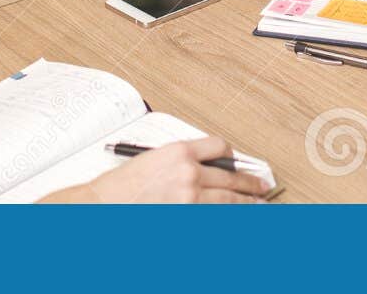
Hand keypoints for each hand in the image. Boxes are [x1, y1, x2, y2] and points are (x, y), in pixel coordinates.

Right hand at [50, 137, 268, 203]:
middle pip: (231, 176)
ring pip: (230, 200)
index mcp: (179, 152)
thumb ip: (180, 163)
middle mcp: (189, 173)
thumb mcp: (153, 162)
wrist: (102, 208)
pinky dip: (228, 218)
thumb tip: (205, 171)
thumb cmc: (121, 187)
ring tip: (259, 204)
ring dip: (248, 202)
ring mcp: (191, 199)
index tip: (238, 161)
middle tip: (263, 185)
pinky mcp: (188, 219)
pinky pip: (217, 218)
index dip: (232, 155)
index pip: (219, 146)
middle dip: (250, 182)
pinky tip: (237, 219)